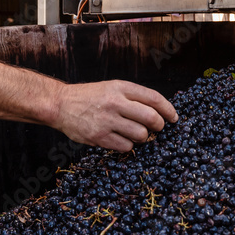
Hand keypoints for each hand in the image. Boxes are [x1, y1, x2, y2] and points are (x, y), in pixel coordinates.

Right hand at [53, 80, 178, 151]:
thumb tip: (159, 112)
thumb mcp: (111, 88)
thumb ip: (133, 97)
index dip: (168, 109)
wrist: (60, 104)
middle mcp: (115, 102)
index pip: (153, 98)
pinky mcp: (99, 137)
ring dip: (142, 137)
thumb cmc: (90, 97)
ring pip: (141, 135)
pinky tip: (121, 140)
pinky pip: (126, 147)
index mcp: (120, 87)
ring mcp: (107, 120)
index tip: (174, 117)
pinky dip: (128, 146)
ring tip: (135, 133)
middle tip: (157, 128)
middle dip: (159, 126)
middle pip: (151, 118)